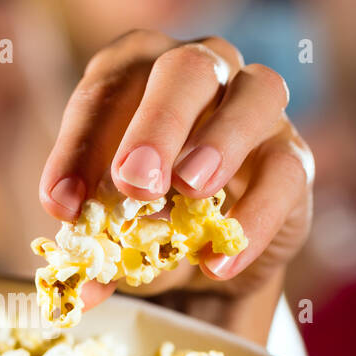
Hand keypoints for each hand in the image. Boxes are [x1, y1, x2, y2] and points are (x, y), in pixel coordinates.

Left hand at [39, 31, 313, 309]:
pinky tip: (216, 259)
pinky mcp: (294, 155)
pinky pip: (286, 172)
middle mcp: (203, 70)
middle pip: (187, 69)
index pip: (106, 90)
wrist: (203, 256)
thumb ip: (93, 246)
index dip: (79, 146)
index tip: (61, 205)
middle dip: (158, 123)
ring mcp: (257, 108)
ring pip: (257, 94)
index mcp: (138, 69)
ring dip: (221, 140)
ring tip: (189, 190)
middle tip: (133, 182)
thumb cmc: (144, 217)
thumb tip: (82, 286)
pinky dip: (254, 216)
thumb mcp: (108, 228)